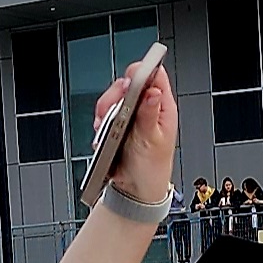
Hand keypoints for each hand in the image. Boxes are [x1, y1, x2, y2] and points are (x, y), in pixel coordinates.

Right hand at [93, 64, 178, 205]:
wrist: (137, 190)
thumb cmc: (152, 168)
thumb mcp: (153, 141)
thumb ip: (151, 114)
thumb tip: (153, 91)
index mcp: (162, 108)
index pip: (155, 76)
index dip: (143, 72)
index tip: (131, 80)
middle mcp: (146, 108)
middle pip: (129, 83)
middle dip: (117, 93)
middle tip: (115, 107)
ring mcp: (130, 115)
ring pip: (113, 98)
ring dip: (106, 109)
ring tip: (106, 126)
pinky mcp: (116, 124)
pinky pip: (104, 114)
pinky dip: (100, 122)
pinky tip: (103, 135)